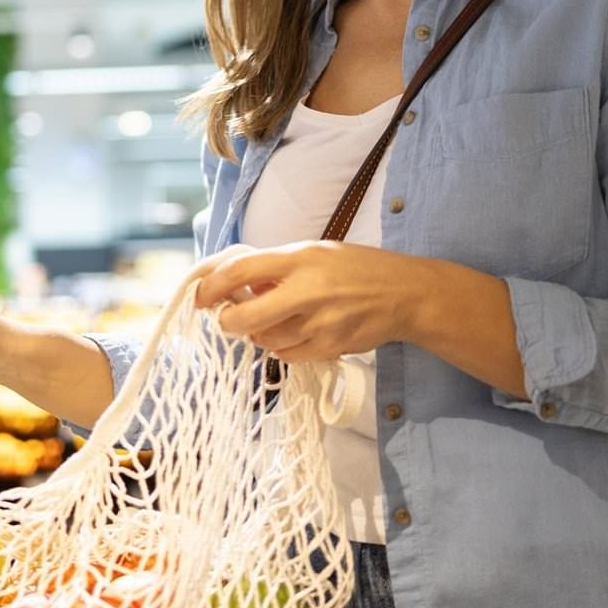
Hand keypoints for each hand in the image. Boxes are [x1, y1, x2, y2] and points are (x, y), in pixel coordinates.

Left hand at [193, 242, 431, 364]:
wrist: (405, 294)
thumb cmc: (358, 269)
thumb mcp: (317, 252)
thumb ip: (278, 266)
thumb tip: (238, 284)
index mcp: (302, 258)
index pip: (242, 272)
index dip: (212, 287)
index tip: (202, 296)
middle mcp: (309, 291)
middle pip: (246, 318)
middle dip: (228, 322)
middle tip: (227, 318)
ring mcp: (320, 323)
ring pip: (266, 340)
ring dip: (258, 334)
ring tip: (273, 320)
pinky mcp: (330, 347)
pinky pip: (287, 356)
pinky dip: (282, 347)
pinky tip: (294, 333)